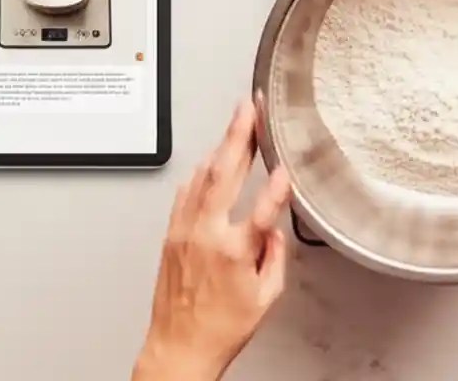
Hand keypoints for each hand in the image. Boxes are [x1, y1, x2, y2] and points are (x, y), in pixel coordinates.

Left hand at [132, 98, 292, 380]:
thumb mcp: (267, 296)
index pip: (263, 206)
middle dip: (239, 134)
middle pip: (224, 173)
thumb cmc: (221, 329)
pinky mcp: (171, 235)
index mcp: (234, 251)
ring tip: (235, 125)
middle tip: (250, 109)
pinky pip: (186, 193)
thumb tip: (275, 228)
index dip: (278, 182)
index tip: (287, 164)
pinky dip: (201, 172)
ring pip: (202, 177)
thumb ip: (276, 255)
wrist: (178, 348)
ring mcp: (183, 232)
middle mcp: (205, 236)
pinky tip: (209, 162)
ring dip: (220, 147)